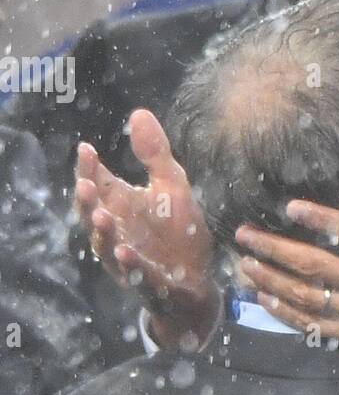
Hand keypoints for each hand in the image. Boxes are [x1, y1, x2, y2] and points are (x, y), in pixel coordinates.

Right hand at [73, 109, 219, 347]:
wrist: (198, 278)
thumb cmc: (177, 230)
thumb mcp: (172, 185)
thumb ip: (155, 154)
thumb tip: (138, 112)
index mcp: (120, 205)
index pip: (96, 183)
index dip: (88, 168)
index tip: (86, 149)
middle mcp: (117, 232)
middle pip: (92, 215)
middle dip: (86, 202)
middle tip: (85, 184)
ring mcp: (127, 259)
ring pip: (107, 247)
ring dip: (102, 233)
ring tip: (101, 217)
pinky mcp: (147, 282)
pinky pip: (134, 274)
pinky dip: (128, 264)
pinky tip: (126, 252)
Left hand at [234, 148, 338, 394]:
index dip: (322, 220)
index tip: (291, 207)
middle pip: (317, 265)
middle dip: (275, 249)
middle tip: (244, 235)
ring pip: (307, 296)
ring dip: (271, 280)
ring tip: (244, 264)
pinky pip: (312, 323)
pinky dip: (285, 312)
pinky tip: (263, 297)